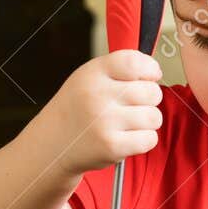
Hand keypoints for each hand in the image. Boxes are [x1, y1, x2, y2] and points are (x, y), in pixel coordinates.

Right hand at [43, 51, 163, 173]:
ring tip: (128, 123)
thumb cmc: (78, 108)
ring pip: (154, 117)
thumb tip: (154, 71)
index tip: (150, 76)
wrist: (52, 143)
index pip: (133, 62)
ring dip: (147, 122)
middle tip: (132, 105)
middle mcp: (97, 95)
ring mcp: (104, 122)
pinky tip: (127, 137)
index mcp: (93, 73)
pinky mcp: (111, 146)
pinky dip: (144, 140)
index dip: (150, 69)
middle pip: (152, 92)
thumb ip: (119, 69)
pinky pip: (150, 139)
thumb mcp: (89, 77)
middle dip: (150, 99)